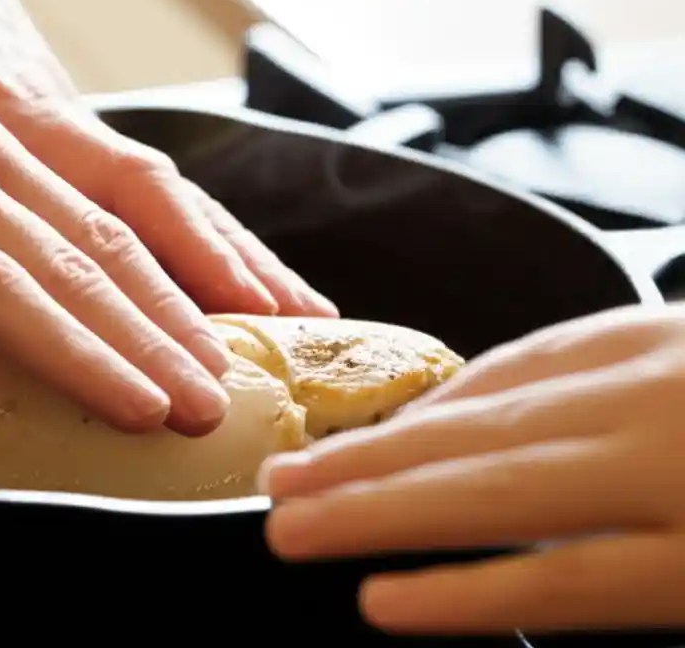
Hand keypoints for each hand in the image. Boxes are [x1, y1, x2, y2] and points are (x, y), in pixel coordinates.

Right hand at [259, 303, 684, 635]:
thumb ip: (643, 588)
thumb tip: (530, 574)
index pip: (565, 581)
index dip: (460, 596)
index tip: (374, 603)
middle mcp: (675, 454)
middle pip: (500, 484)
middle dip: (377, 503)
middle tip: (284, 519)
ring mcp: (669, 375)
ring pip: (500, 411)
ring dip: (393, 440)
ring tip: (314, 464)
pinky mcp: (668, 326)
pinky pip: (542, 352)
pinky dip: (463, 387)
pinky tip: (415, 413)